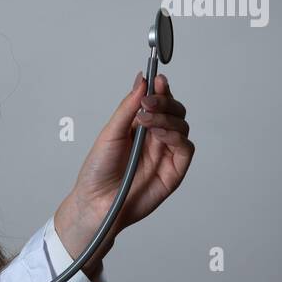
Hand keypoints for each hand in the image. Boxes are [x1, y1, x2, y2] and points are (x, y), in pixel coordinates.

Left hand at [55, 72, 194, 264]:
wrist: (96, 202)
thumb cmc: (98, 171)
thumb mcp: (110, 134)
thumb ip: (127, 108)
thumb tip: (142, 81)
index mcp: (139, 126)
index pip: (158, 102)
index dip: (160, 89)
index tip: (157, 79)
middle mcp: (155, 138)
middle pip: (174, 111)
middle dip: (165, 101)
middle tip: (149, 102)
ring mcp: (166, 153)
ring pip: (181, 126)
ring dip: (167, 118)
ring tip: (147, 120)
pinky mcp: (174, 170)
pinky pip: (185, 148)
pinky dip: (176, 137)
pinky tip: (160, 134)